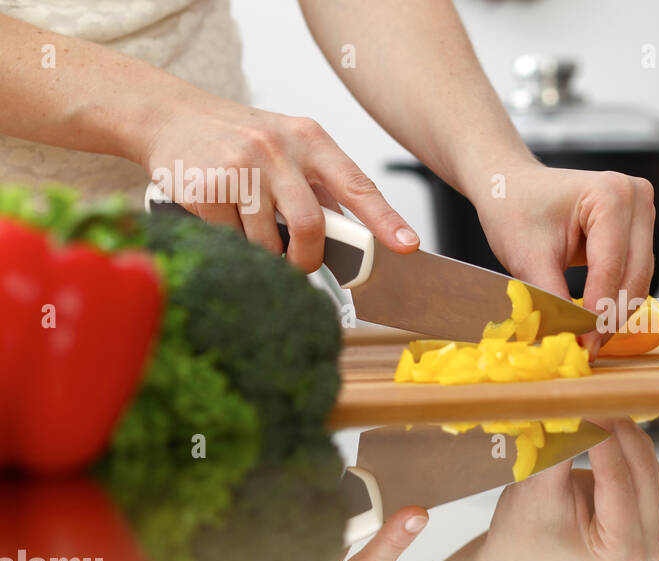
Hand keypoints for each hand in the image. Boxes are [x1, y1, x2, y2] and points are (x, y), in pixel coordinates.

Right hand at [143, 97, 419, 271]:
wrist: (169, 116)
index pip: (357, 185)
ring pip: (269, 241)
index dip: (385, 220)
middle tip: (301, 265)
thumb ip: (319, 185)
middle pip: (311, 225)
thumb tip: (351, 238)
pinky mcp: (207, 187)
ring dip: (265, 251)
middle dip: (309, 258)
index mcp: (309, 139)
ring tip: (252, 229)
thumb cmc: (238, 139)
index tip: (407, 245)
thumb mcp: (287, 147)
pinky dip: (233, 241)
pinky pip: (232, 239)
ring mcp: (241, 167)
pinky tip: (223, 216)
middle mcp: (278, 149)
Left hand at [472, 163, 655, 355]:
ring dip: (615, 312)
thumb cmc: (514, 209)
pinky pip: (634, 274)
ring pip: (639, 279)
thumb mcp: (528, 257)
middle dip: (609, 316)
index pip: (611, 267)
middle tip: (586, 349)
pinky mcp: (638, 230)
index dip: (597, 311)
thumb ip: (551, 300)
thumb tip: (567, 342)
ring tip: (588, 338)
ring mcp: (642, 213)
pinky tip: (594, 320)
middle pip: (633, 274)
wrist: (511, 186)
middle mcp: (636, 198)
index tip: (583, 345)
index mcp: (611, 195)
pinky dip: (615, 299)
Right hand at [480, 418, 658, 560]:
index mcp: (620, 552)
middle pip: (644, 472)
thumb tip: (576, 408)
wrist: (522, 549)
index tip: (587, 406)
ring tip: (592, 404)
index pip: (619, 484)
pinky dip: (622, 437)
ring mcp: (651, 524)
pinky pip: (642, 461)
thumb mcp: (539, 490)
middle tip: (593, 396)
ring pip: (646, 461)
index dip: (604, 440)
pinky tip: (601, 418)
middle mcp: (646, 543)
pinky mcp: (647, 505)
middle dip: (618, 430)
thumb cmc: (524, 531)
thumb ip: (563, 450)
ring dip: (621, 429)